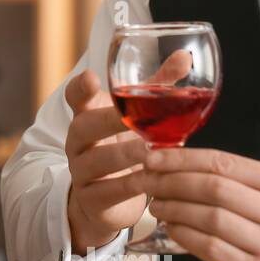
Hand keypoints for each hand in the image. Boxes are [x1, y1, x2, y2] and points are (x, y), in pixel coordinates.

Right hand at [64, 49, 194, 252]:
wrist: (102, 204)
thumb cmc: (122, 149)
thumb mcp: (135, 118)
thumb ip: (157, 88)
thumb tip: (184, 56)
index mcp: (86, 116)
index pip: (75, 96)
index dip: (80, 87)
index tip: (91, 78)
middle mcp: (78, 142)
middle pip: (84, 126)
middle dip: (109, 121)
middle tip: (134, 119)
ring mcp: (81, 171)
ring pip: (98, 160)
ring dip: (125, 155)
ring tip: (149, 151)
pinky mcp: (92, 199)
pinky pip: (111, 191)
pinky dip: (134, 186)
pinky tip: (154, 180)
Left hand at [142, 147, 259, 260]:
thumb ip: (227, 179)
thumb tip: (171, 159)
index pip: (223, 163)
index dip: (182, 159)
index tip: (153, 158)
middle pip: (214, 188)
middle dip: (173, 182)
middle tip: (148, 182)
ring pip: (210, 217)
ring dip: (174, 208)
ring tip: (157, 205)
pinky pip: (209, 247)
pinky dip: (183, 234)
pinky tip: (171, 227)